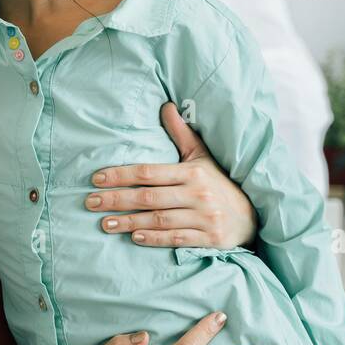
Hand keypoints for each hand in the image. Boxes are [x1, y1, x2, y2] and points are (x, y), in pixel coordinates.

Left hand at [84, 101, 257, 247]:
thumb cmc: (220, 183)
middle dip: (117, 200)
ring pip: (159, 220)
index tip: (97, 179)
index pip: (149, 172)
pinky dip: (154, 239)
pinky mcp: (209, 239)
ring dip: (129, 222)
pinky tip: (134, 238)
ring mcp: (205, 218)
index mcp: (194, 172)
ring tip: (104, 224)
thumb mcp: (203, 156)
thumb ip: (182, 133)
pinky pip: (176, 239)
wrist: (254, 215)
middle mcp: (198, 194)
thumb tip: (166, 105)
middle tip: (90, 203)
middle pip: (149, 197)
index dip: (121, 175)